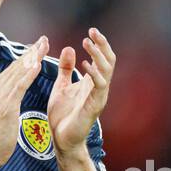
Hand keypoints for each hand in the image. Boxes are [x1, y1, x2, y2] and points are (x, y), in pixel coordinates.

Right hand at [0, 36, 46, 169]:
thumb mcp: (0, 111)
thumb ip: (7, 97)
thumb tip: (14, 89)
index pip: (13, 68)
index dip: (26, 55)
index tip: (37, 46)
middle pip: (16, 66)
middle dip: (31, 51)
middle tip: (44, 39)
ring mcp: (0, 96)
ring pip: (18, 72)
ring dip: (32, 58)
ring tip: (43, 46)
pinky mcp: (6, 105)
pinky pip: (19, 86)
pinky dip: (28, 74)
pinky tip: (37, 65)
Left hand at [48, 28, 115, 157]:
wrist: (60, 140)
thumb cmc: (62, 115)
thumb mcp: (61, 86)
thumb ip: (66, 69)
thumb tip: (70, 48)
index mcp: (92, 82)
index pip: (102, 58)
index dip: (100, 44)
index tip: (91, 30)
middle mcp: (99, 88)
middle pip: (109, 61)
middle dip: (103, 45)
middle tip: (92, 32)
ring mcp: (98, 97)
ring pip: (107, 71)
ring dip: (98, 55)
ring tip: (87, 42)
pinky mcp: (93, 107)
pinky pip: (99, 87)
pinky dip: (94, 73)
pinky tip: (84, 64)